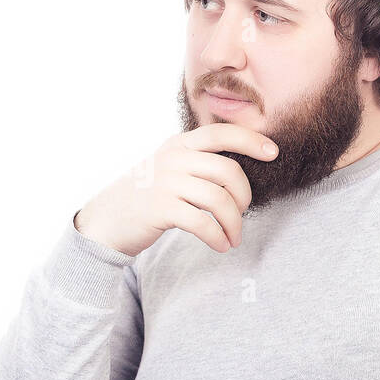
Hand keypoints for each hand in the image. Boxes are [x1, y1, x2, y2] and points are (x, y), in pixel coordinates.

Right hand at [73, 123, 278, 256]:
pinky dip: (218, 237)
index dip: (251, 140)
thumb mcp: (166, 167)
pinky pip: (203, 223)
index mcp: (178, 145)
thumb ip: (195, 162)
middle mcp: (173, 159)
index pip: (221, 133)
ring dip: (234, 223)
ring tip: (234, 237)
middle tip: (242, 213)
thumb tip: (239, 172)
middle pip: (228, 171)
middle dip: (245, 196)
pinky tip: (221, 245)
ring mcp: (165, 183)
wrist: (105, 220)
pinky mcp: (161, 210)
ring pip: (219, 200)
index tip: (273, 152)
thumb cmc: (144, 197)